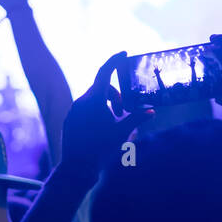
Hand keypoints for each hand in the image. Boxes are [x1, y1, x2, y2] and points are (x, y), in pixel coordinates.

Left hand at [58, 53, 151, 177]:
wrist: (77, 168)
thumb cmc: (101, 149)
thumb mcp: (123, 132)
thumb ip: (137, 118)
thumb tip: (151, 111)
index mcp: (95, 100)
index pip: (105, 72)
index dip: (114, 61)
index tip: (123, 54)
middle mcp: (81, 101)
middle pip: (101, 88)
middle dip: (115, 95)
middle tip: (122, 112)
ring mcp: (73, 111)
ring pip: (92, 99)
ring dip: (105, 105)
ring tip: (113, 123)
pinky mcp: (69, 120)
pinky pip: (83, 109)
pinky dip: (95, 112)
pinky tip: (100, 129)